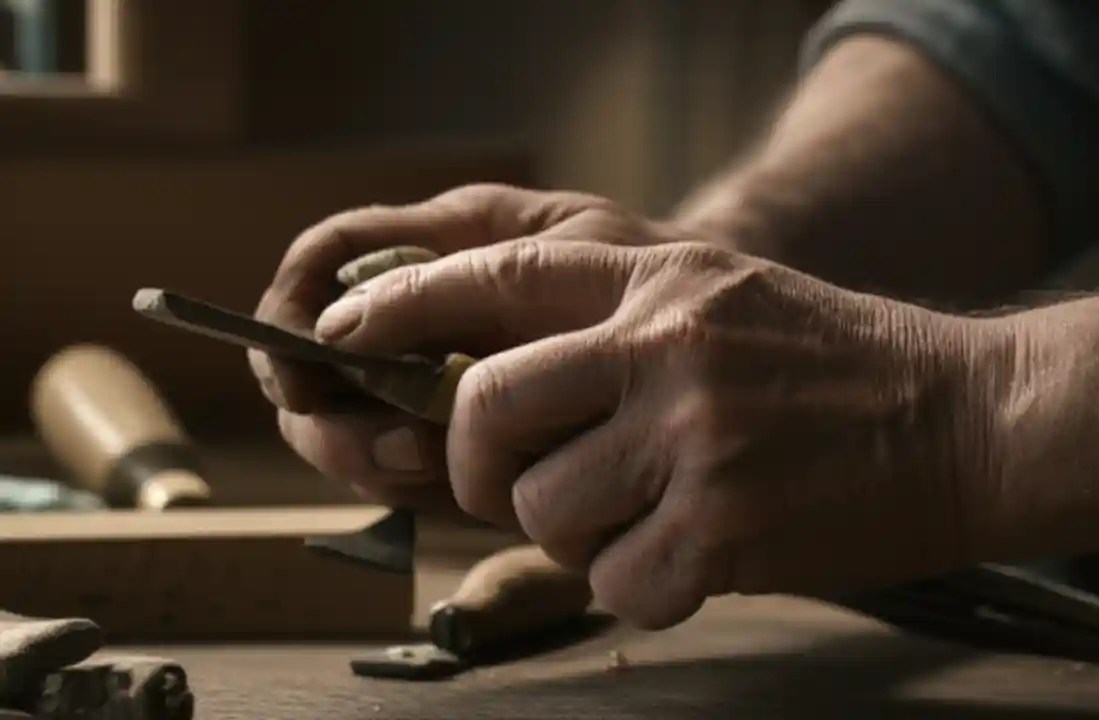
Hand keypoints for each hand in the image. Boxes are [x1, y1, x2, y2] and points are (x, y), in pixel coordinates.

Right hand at [250, 185, 681, 505]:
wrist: (702, 333)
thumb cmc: (644, 269)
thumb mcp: (573, 245)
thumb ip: (469, 265)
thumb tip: (345, 316)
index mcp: (437, 245)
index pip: (325, 261)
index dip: (287, 312)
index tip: (299, 365)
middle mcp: (417, 315)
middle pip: (312, 363)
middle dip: (324, 411)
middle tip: (383, 442)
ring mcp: (428, 381)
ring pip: (343, 424)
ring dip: (361, 452)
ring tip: (418, 457)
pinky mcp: (454, 440)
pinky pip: (397, 466)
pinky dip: (402, 478)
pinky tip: (440, 477)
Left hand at [298, 234, 1011, 628]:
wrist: (970, 419)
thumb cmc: (838, 366)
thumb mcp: (724, 293)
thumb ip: (615, 313)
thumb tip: (491, 371)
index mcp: (661, 280)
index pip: (492, 279)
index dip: (399, 309)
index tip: (343, 339)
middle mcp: (666, 347)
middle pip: (485, 410)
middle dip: (475, 464)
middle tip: (512, 481)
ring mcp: (694, 439)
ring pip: (544, 513)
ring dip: (578, 533)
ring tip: (646, 517)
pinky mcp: (726, 530)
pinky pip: (616, 586)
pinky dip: (643, 587)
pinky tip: (701, 557)